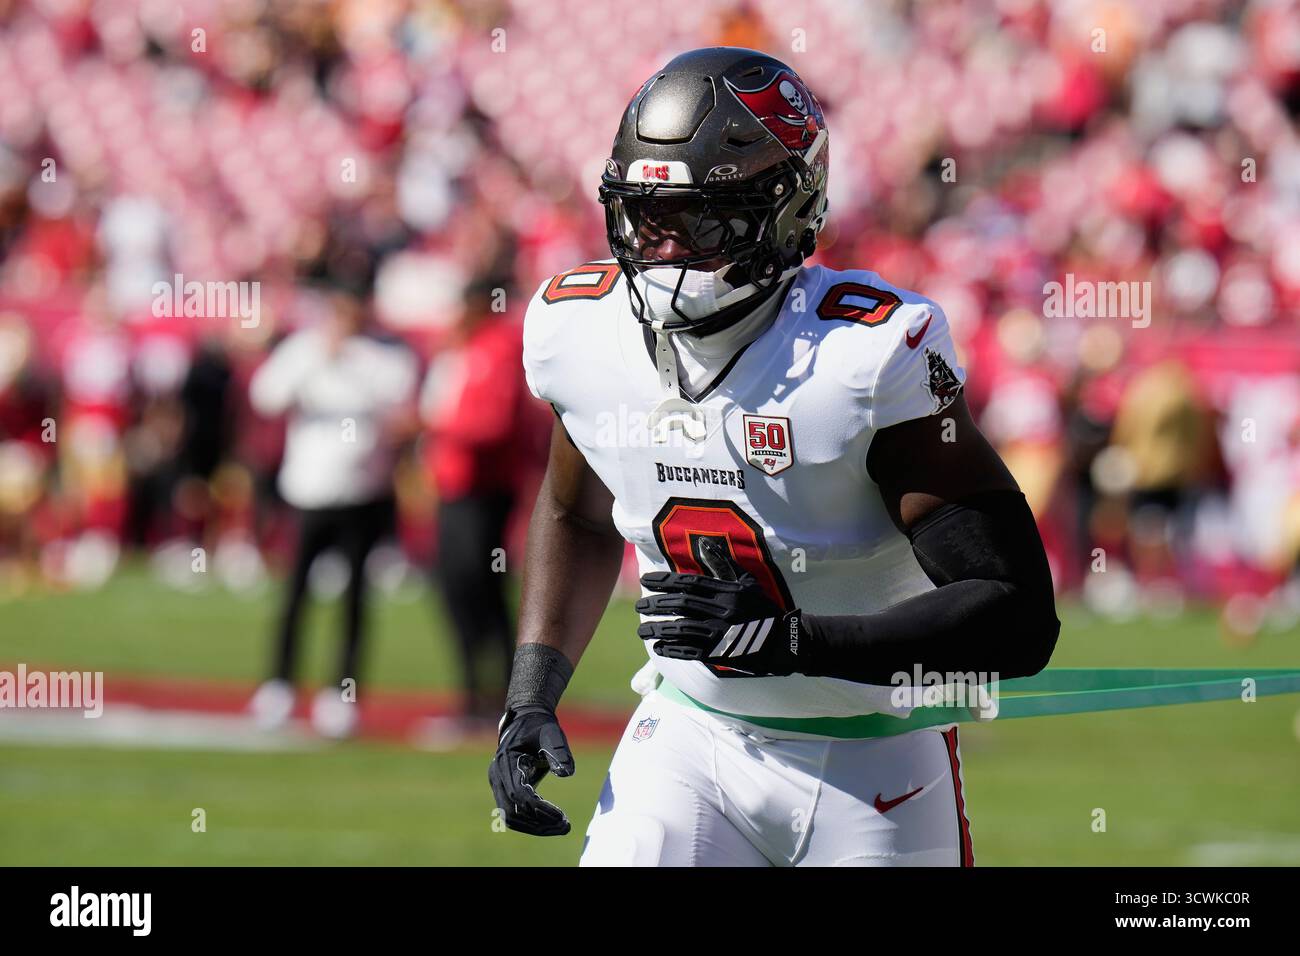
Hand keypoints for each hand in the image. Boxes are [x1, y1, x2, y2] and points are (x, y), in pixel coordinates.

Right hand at [488, 705, 574, 835]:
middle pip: (511, 812)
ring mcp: (498, 784)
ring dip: (536, 827)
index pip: (518, 794)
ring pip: (511, 818)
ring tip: (562, 827)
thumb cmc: (540, 726)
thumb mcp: (551, 734)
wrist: (527, 719)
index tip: (562, 816)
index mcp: (505, 762)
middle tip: (565, 826)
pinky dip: (532, 822)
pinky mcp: (504, 790)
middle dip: (538, 823)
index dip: (540, 808)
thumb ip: (558, 751)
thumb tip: (567, 773)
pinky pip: (514, 814)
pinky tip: (552, 823)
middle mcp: (496, 776)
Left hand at [635, 537, 807, 675]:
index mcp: (727, 592)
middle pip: (681, 605)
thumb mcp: (747, 583)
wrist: (784, 641)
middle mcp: (722, 611)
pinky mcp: (721, 653)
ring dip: (658, 630)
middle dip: (656, 604)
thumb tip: (703, 543)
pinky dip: (672, 650)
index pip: (689, 583)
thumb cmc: (763, 609)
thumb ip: (723, 565)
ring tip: (642, 631)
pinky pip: (691, 651)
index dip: (664, 581)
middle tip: (638, 605)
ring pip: (681, 629)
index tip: (645, 581)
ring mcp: (721, 633)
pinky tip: (659, 648)